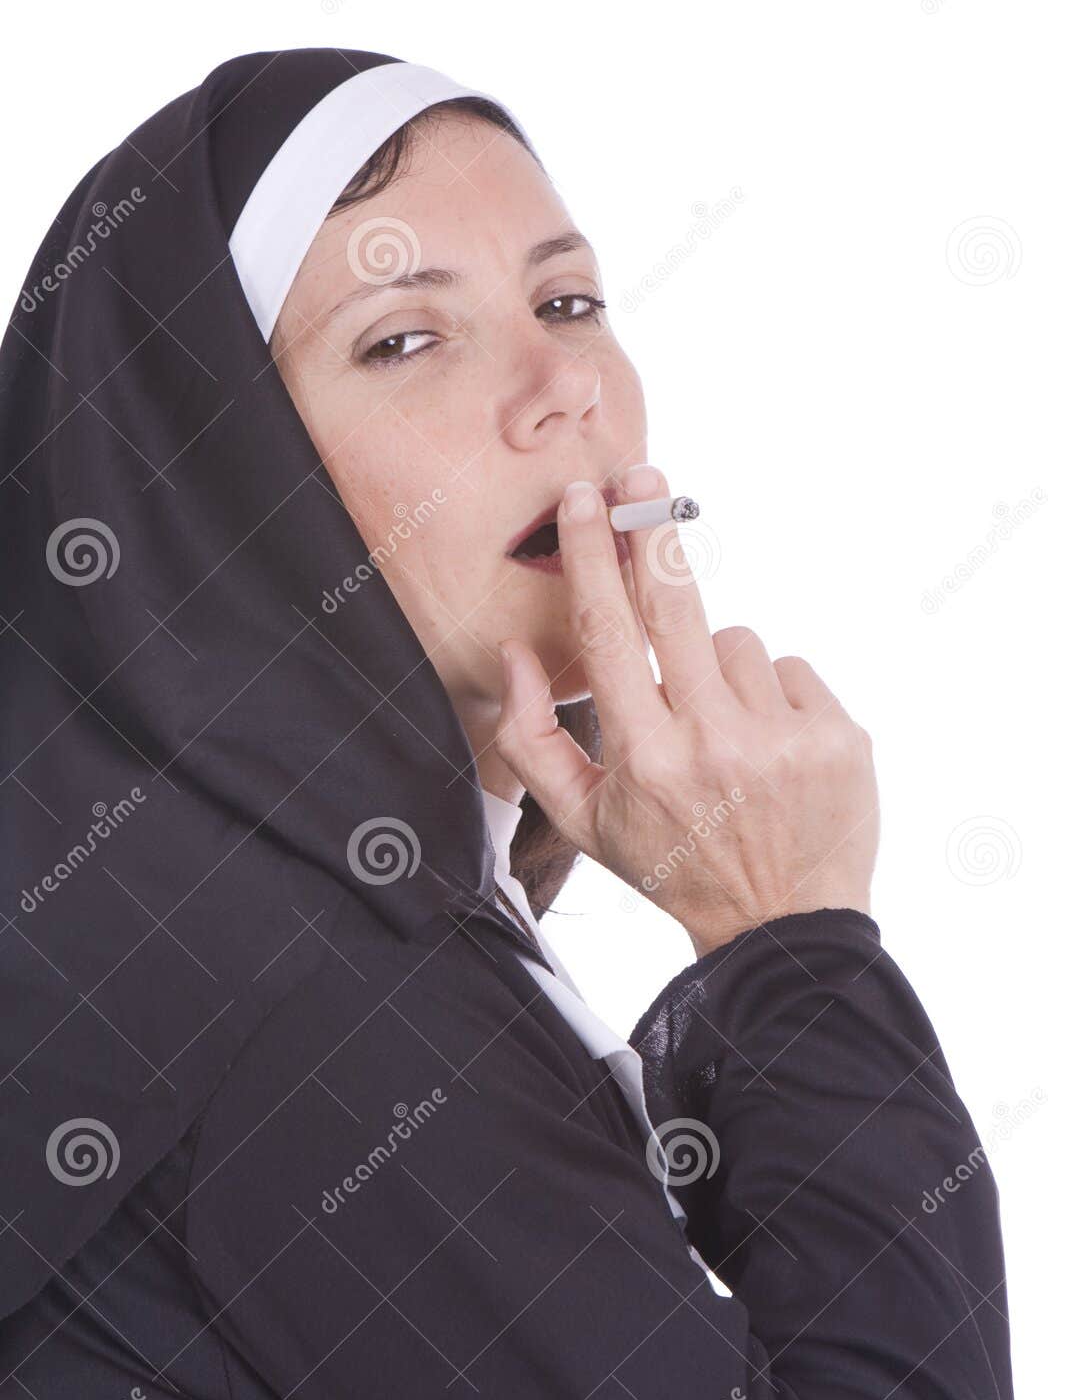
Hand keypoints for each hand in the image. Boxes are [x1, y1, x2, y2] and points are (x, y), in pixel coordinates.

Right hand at [495, 466, 879, 956]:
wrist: (782, 924)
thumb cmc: (671, 864)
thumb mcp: (583, 822)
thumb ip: (531, 739)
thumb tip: (517, 649)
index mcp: (642, 757)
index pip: (609, 632)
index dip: (591, 556)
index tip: (584, 500)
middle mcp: (711, 741)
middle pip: (676, 602)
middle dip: (652, 530)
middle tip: (643, 475)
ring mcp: (780, 737)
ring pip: (736, 640)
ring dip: (721, 668)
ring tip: (725, 735)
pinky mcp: (837, 737)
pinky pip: (790, 670)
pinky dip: (774, 696)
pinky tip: (769, 748)